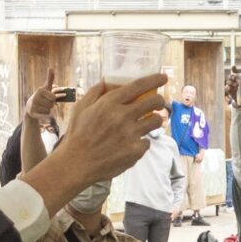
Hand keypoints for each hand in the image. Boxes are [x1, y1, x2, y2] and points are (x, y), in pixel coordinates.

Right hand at [27, 68, 59, 119]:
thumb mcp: (46, 87)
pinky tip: (46, 117)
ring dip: (47, 110)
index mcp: (40, 90)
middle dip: (50, 105)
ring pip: (48, 111)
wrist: (30, 107)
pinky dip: (45, 118)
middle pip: (51, 104)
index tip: (47, 97)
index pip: (54, 98)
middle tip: (44, 103)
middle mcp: (35, 97)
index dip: (53, 99)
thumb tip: (51, 67)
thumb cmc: (41, 96)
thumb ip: (50, 78)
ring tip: (41, 107)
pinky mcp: (32, 113)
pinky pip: (43, 116)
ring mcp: (33, 105)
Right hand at [36, 76, 168, 196]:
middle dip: (159, 100)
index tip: (163, 77)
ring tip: (148, 122)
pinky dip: (141, 142)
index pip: (139, 86)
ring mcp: (130, 134)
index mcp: (109, 103)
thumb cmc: (77, 134)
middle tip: (157, 103)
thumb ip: (95, 92)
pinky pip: (147, 142)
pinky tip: (132, 143)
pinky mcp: (135, 151)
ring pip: (156, 121)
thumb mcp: (81, 107)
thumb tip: (107, 80)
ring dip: (155, 120)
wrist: (76, 164)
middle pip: (154, 102)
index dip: (154, 80)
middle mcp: (122, 117)